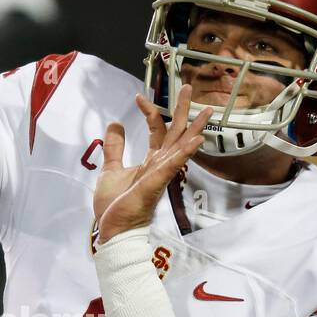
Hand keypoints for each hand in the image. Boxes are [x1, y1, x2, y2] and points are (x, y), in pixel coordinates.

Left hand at [94, 85, 211, 244]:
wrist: (113, 229)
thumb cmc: (115, 205)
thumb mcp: (111, 169)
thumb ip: (116, 147)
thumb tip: (115, 123)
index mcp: (151, 162)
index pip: (157, 130)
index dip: (151, 112)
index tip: (139, 97)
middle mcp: (160, 166)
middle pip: (176, 134)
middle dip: (183, 111)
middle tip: (190, 87)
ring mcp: (160, 174)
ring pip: (180, 146)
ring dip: (193, 128)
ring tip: (206, 110)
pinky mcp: (156, 183)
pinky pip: (173, 165)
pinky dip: (184, 152)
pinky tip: (198, 139)